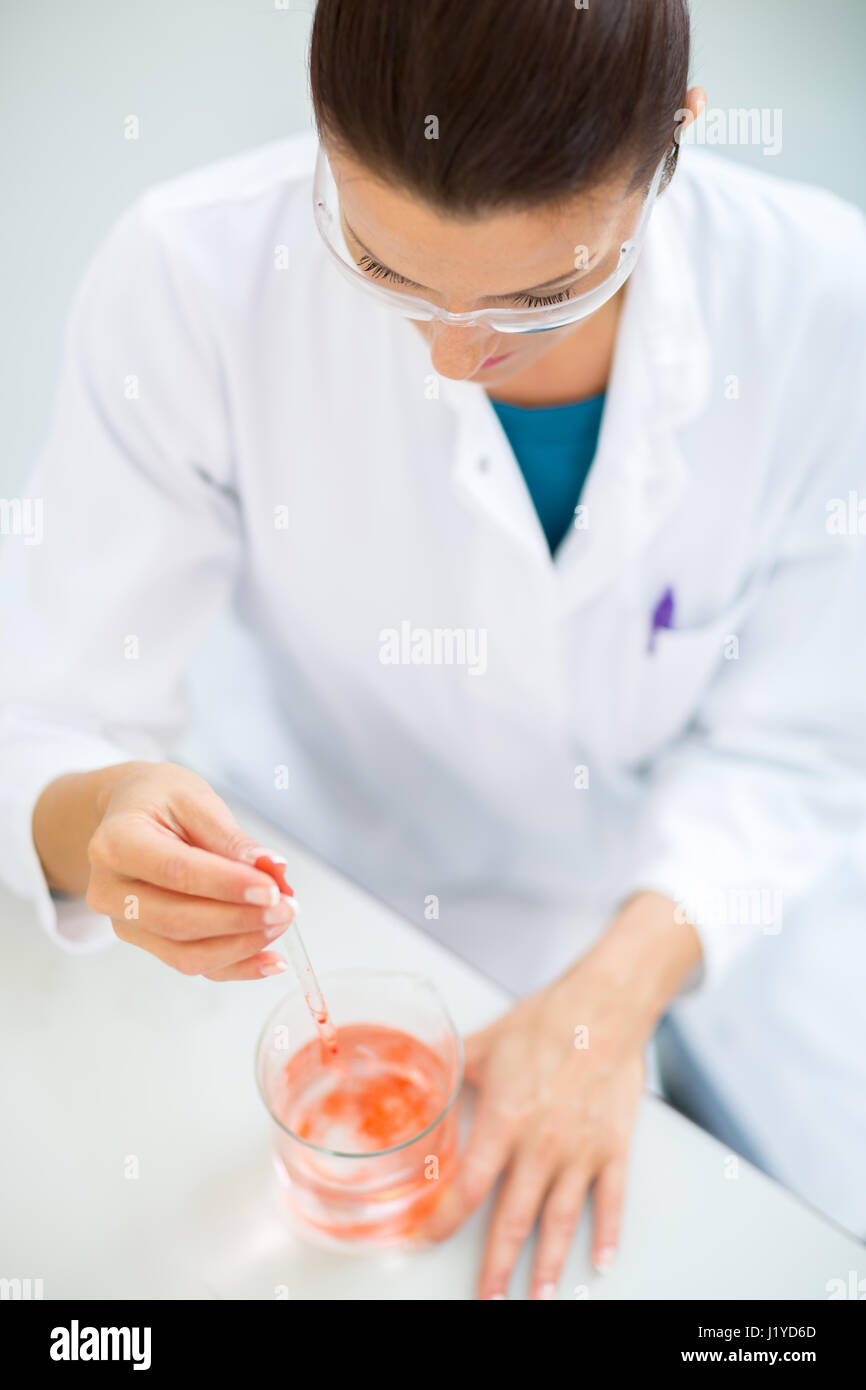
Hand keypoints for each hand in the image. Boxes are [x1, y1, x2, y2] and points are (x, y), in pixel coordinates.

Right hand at [81, 761, 295, 979]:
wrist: (132, 814)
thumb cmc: (161, 800)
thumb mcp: (195, 799)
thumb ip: (230, 838)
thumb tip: (271, 869)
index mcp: (116, 843)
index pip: (176, 872)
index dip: (227, 885)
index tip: (272, 889)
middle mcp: (110, 890)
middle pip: (178, 921)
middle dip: (240, 920)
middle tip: (287, 908)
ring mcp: (125, 922)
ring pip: (185, 954)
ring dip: (242, 945)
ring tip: (282, 922)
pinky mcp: (147, 941)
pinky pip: (193, 965)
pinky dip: (236, 967)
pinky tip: (272, 960)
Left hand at [422, 893, 700, 1298]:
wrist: (605, 1006)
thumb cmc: (547, 1020)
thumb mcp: (484, 1044)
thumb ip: (449, 1071)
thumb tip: (417, 1084)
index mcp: (505, 1121)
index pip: (468, 1188)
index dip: (442, 1221)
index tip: (425, 1240)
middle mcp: (542, 1146)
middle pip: (513, 1220)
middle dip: (497, 1267)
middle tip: (487, 1299)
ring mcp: (581, 1152)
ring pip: (561, 1222)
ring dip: (548, 1265)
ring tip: (539, 1295)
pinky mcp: (613, 1148)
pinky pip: (611, 1201)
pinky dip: (608, 1234)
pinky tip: (602, 1261)